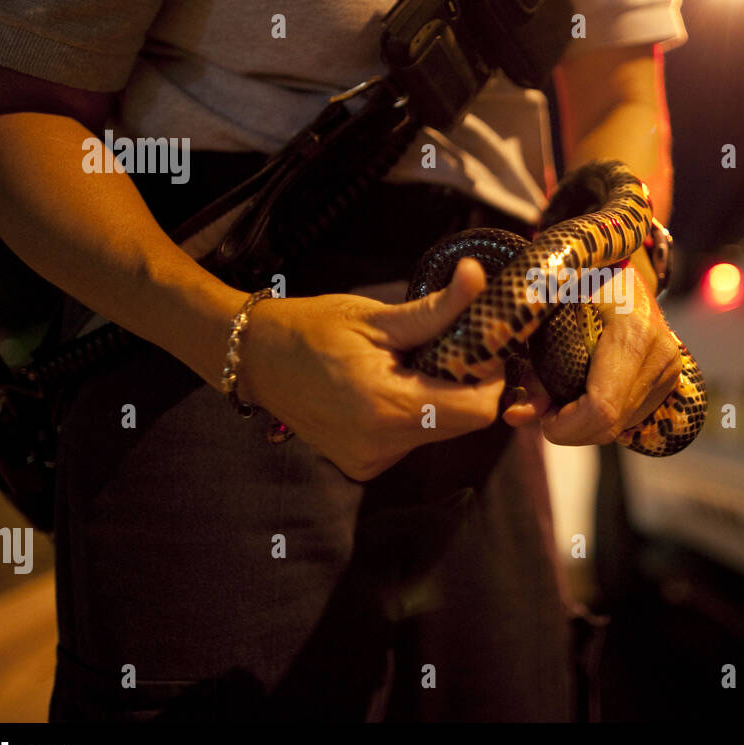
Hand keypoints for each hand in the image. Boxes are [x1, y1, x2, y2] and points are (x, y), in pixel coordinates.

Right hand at [239, 259, 505, 481]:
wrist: (254, 359)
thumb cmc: (312, 330)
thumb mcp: (377, 317)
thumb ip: (437, 309)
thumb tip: (479, 278)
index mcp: (388, 407)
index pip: (477, 410)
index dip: (489, 378)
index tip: (477, 348)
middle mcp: (382, 446)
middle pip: (463, 422)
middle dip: (464, 386)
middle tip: (440, 349)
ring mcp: (371, 461)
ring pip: (439, 431)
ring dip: (438, 399)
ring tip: (405, 366)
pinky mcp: (364, 466)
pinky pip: (412, 439)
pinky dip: (414, 413)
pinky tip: (387, 388)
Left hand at [502, 264, 681, 444]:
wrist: (619, 267)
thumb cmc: (578, 281)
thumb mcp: (547, 313)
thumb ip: (530, 365)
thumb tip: (514, 417)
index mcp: (633, 332)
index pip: (601, 407)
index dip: (566, 425)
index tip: (541, 417)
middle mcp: (660, 354)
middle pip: (609, 424)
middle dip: (570, 429)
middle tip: (544, 410)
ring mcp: (670, 369)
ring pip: (620, 427)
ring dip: (584, 425)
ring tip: (561, 399)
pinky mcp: (670, 379)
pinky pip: (630, 418)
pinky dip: (601, 418)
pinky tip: (583, 394)